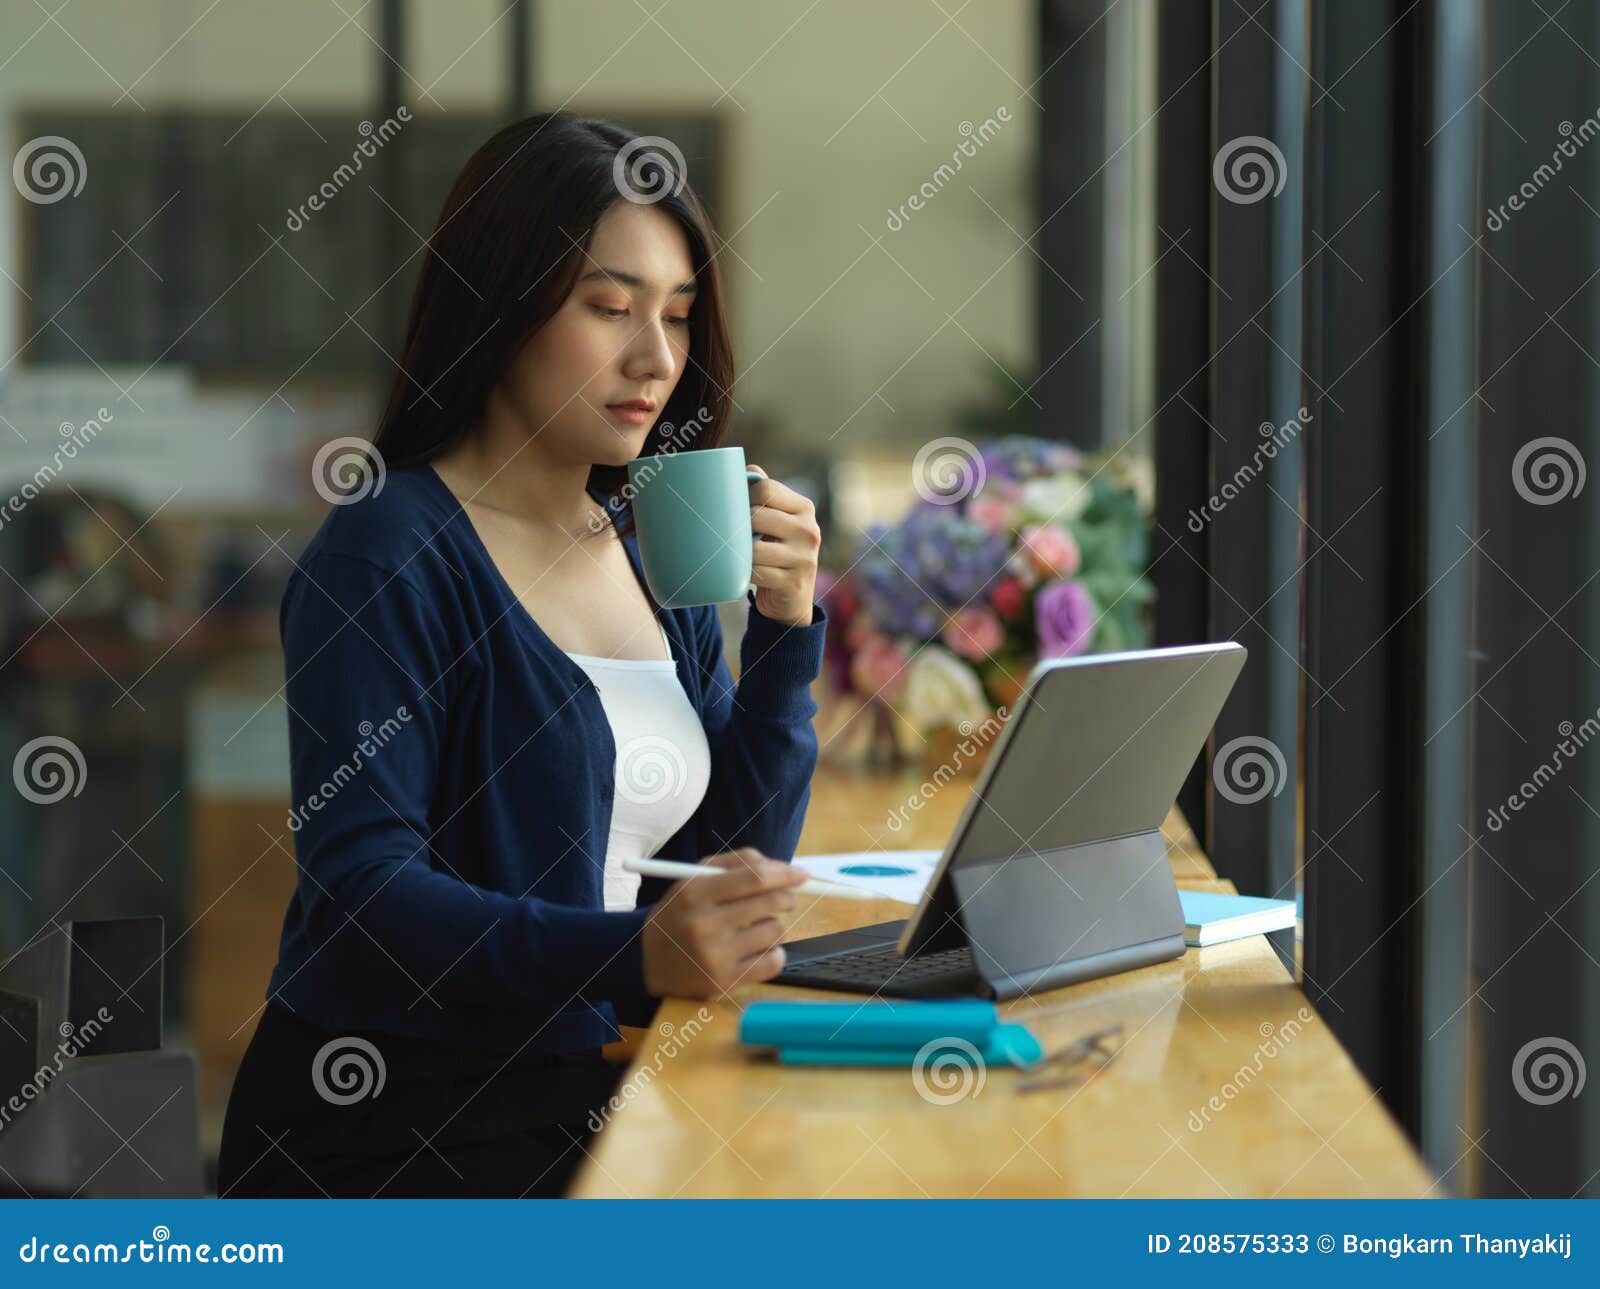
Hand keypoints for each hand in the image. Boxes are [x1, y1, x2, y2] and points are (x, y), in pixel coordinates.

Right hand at [640, 846, 809, 999]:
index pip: (754, 877)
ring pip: (776, 931)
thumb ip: (735, 864)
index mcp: (694, 892)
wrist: (645, 959)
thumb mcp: (693, 879)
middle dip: (786, 897)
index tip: (801, 874)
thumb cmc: (679, 913)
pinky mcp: (724, 982)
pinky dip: (774, 953)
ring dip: (774, 926)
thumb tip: (780, 867)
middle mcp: (703, 924)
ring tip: (755, 928)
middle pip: (770, 902)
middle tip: (785, 898)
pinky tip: (757, 950)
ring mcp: (714, 956)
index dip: (784, 873)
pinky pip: (774, 962)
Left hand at [747, 465, 820, 626]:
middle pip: (757, 515)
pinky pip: (757, 572)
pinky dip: (745, 573)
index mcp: (804, 508)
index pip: (766, 489)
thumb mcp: (777, 521)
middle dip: (739, 527)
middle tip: (732, 536)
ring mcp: (805, 557)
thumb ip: (764, 495)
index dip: (744, 498)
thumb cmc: (778, 552)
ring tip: (737, 555)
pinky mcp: (795, 582)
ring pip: (754, 547)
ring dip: (739, 553)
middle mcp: (809, 530)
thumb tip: (746, 469)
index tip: (738, 511)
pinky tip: (744, 573)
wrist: (792, 600)